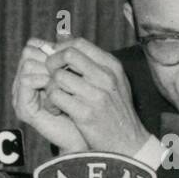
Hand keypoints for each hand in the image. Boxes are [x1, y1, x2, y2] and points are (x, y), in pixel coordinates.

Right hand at [12, 38, 89, 152]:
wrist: (89, 137)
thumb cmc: (88, 106)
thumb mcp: (82, 76)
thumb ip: (72, 55)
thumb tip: (64, 28)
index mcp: (38, 73)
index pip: (33, 45)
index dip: (50, 46)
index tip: (71, 59)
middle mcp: (27, 83)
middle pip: (28, 51)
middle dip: (50, 59)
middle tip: (69, 75)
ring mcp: (23, 95)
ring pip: (27, 64)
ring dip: (50, 73)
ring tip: (65, 90)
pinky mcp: (24, 108)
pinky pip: (27, 81)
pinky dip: (45, 85)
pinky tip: (59, 97)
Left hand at [41, 38, 151, 155]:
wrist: (128, 144)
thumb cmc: (116, 112)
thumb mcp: (113, 82)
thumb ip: (91, 60)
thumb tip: (62, 33)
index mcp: (113, 67)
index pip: (79, 44)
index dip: (61, 49)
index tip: (56, 62)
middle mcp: (106, 77)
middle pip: (67, 55)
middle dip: (52, 63)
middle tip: (50, 77)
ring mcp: (96, 95)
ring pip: (58, 76)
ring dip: (50, 87)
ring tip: (54, 98)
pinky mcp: (85, 113)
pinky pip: (56, 96)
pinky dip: (51, 103)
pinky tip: (56, 110)